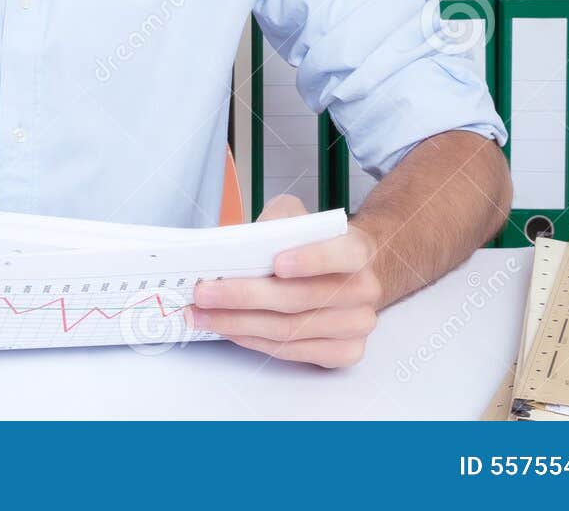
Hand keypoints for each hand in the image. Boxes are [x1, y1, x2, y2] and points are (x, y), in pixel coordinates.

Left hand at [190, 193, 382, 367]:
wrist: (349, 272)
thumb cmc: (314, 242)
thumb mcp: (297, 217)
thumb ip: (277, 221)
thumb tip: (242, 242)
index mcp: (357, 250)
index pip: (341, 255)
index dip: (310, 260)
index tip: (276, 263)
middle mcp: (363, 290)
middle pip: (299, 299)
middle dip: (245, 296)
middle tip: (206, 293)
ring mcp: (357, 325)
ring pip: (291, 330)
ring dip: (240, 324)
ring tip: (204, 315)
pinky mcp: (345, 352)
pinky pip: (293, 352)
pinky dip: (256, 342)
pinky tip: (232, 330)